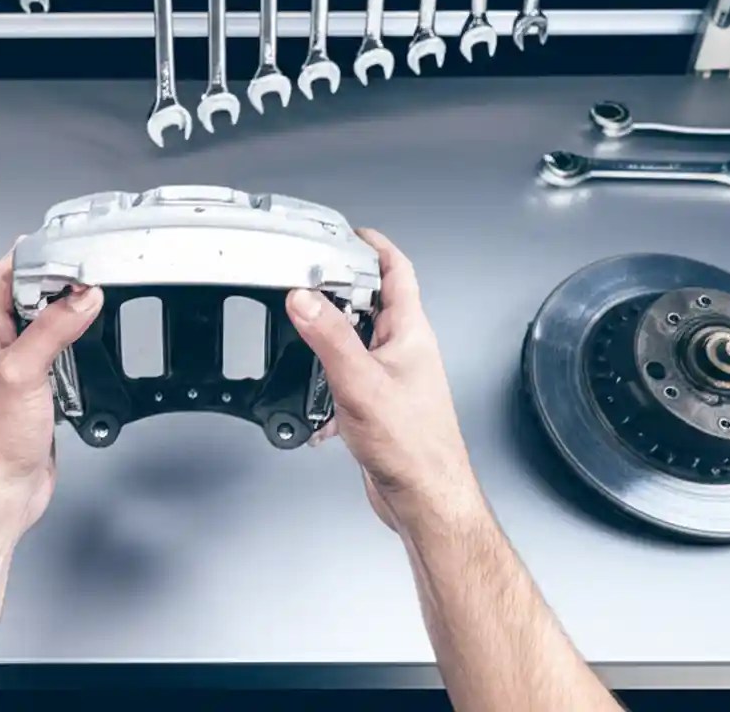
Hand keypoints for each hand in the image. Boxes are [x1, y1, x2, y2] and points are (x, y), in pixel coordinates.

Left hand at [0, 249, 102, 536]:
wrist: (0, 491)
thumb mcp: (23, 371)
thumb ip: (52, 330)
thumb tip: (83, 297)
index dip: (20, 258)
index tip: (47, 243)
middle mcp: (3, 356)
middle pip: (26, 305)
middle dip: (53, 286)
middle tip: (82, 274)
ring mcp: (21, 380)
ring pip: (46, 336)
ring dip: (68, 322)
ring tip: (91, 308)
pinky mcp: (40, 403)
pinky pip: (61, 369)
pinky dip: (79, 358)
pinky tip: (91, 360)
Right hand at [285, 229, 481, 529]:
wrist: (425, 497)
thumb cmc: (414, 446)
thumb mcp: (360, 382)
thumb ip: (329, 337)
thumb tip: (304, 298)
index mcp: (410, 333)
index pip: (396, 271)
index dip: (373, 246)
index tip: (349, 233)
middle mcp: (404, 351)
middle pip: (369, 304)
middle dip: (336, 294)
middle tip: (307, 286)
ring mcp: (393, 378)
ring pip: (354, 344)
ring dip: (327, 346)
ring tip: (305, 350)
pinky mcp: (379, 404)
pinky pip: (346, 381)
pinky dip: (325, 389)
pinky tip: (316, 408)